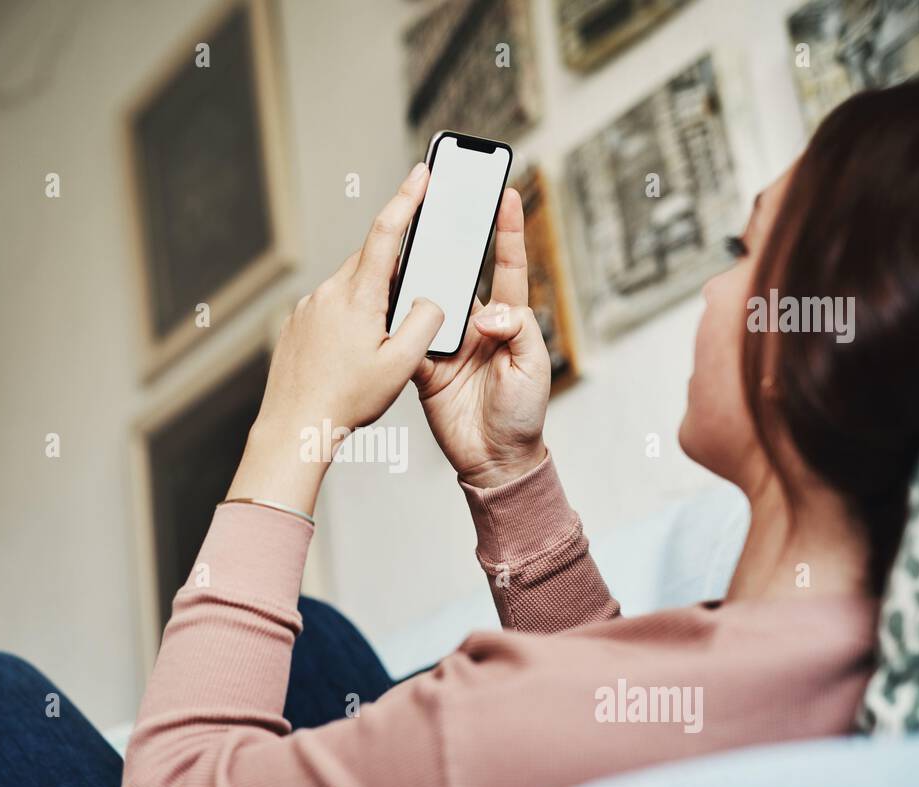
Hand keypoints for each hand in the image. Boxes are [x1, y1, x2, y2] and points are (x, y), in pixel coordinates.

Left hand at [227, 163, 445, 513]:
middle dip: (395, 267)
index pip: (386, 233)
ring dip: (371, 297)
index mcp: (358, 297)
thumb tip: (430, 297)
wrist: (294, 426)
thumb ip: (425, 322)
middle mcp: (328, 293)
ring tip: (380, 340)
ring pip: (349, 285)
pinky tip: (352, 351)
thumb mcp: (402, 365)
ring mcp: (308, 307)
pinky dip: (349, 315)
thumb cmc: (347, 401)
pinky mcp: (296, 322)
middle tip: (413, 294)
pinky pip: (330, 305)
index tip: (421, 173)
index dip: (407, 198)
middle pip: (369, 260)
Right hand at [414, 188, 550, 487]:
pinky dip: (396, 325)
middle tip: (438, 207)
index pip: (507, 267)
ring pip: (427, 302)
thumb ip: (517, 331)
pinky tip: (386, 302)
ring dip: (417, 280)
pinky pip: (406, 340)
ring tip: (405, 248)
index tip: (505, 194)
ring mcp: (447, 344)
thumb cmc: (524, 414)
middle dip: (449, 242)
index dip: (506, 231)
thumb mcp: (533, 368)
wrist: (495, 460)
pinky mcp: (424, 367)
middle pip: (458, 276)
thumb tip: (487, 312)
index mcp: (508, 320)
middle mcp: (475, 325)